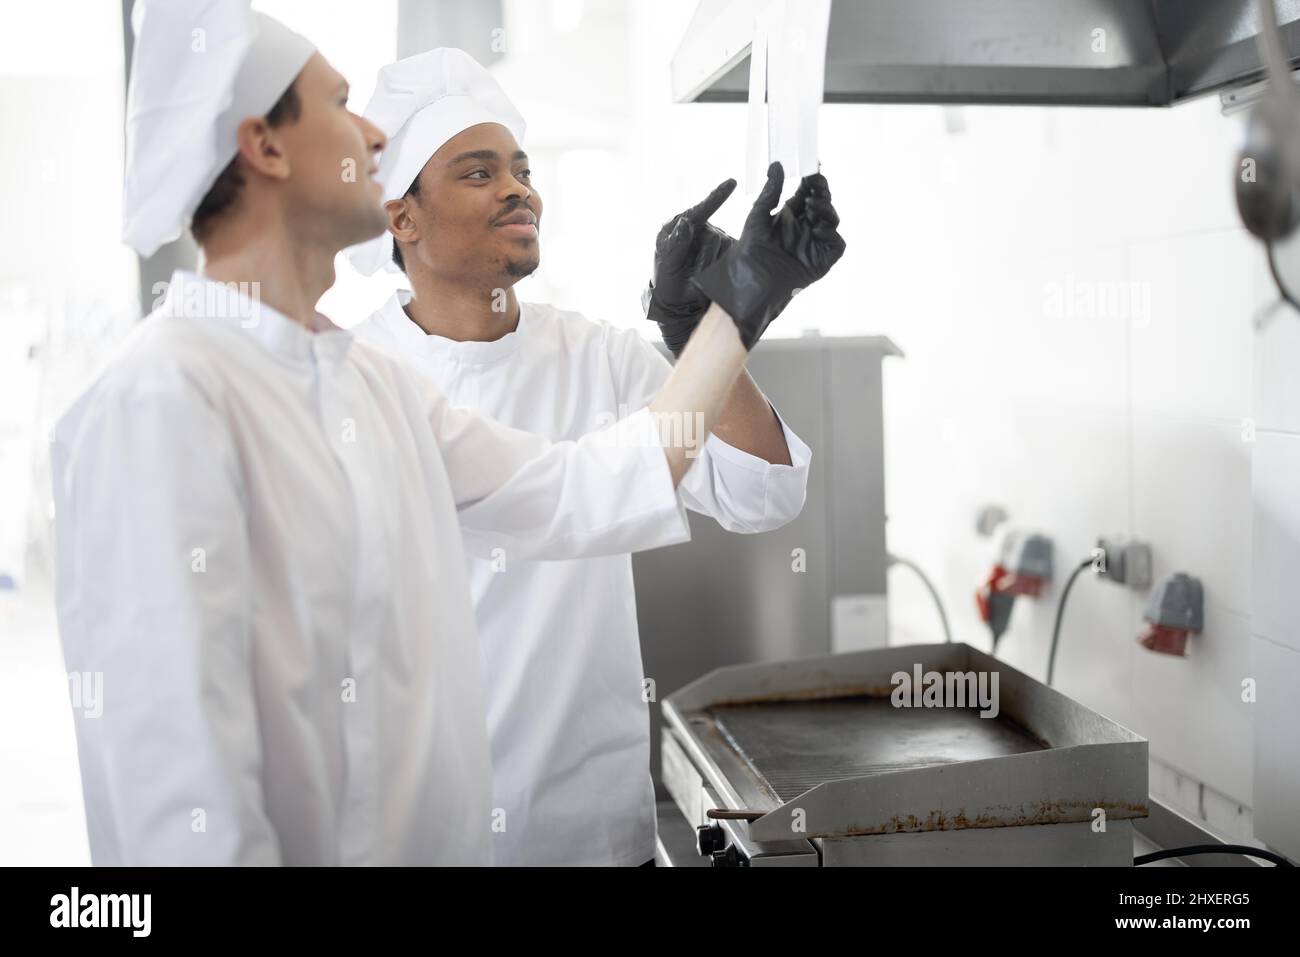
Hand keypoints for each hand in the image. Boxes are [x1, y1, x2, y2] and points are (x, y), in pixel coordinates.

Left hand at [644, 178, 737, 356]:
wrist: (679, 304)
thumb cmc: (668, 284)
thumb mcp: (667, 267)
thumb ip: (675, 245)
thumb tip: (684, 221)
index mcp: (678, 227)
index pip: (699, 211)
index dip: (716, 197)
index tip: (732, 184)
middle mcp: (698, 229)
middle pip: (713, 236)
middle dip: (704, 258)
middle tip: (691, 274)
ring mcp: (713, 239)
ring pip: (723, 247)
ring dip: (710, 265)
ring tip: (698, 276)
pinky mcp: (726, 251)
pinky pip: (731, 255)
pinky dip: (723, 266)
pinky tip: (712, 274)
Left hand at [689, 162, 844, 349]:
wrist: (750, 279)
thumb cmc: (750, 248)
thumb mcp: (758, 215)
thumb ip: (771, 191)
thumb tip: (777, 164)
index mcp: (792, 215)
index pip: (807, 192)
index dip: (812, 180)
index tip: (812, 166)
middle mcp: (807, 227)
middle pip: (822, 203)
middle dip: (821, 191)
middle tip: (815, 181)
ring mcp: (816, 243)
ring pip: (832, 219)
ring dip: (825, 208)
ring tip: (810, 204)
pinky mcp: (823, 260)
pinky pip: (836, 243)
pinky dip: (830, 232)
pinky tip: (816, 227)